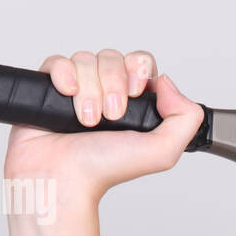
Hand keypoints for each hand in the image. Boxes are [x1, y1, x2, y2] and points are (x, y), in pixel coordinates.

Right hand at [3, 48, 203, 206]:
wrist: (63, 177)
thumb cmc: (105, 169)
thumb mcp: (163, 151)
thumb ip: (186, 118)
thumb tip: (167, 82)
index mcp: (134, 104)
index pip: (141, 63)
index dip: (137, 71)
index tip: (133, 94)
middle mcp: (106, 93)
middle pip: (113, 57)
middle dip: (112, 84)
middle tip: (110, 115)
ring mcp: (78, 89)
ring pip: (86, 59)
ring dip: (89, 89)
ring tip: (87, 120)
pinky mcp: (49, 88)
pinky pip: (57, 61)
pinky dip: (64, 75)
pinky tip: (67, 95)